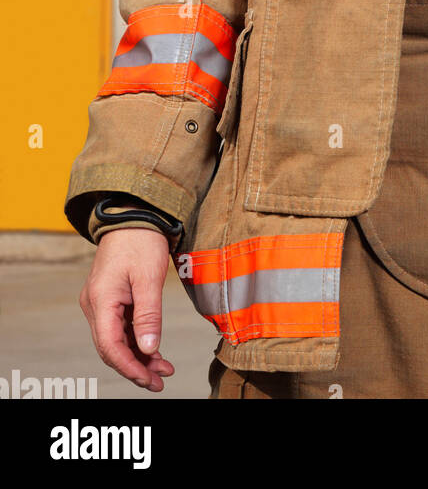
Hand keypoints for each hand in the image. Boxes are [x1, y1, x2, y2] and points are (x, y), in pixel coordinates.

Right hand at [79, 228, 173, 391]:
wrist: (133, 215)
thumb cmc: (142, 241)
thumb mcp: (149, 278)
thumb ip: (149, 316)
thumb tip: (149, 350)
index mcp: (101, 300)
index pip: (109, 346)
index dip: (129, 367)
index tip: (149, 380)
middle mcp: (95, 305)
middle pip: (111, 347)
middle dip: (136, 367)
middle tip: (161, 381)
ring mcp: (100, 302)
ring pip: (116, 340)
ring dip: (138, 356)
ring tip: (163, 369)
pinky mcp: (109, 298)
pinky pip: (120, 327)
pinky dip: (136, 340)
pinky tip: (154, 351)